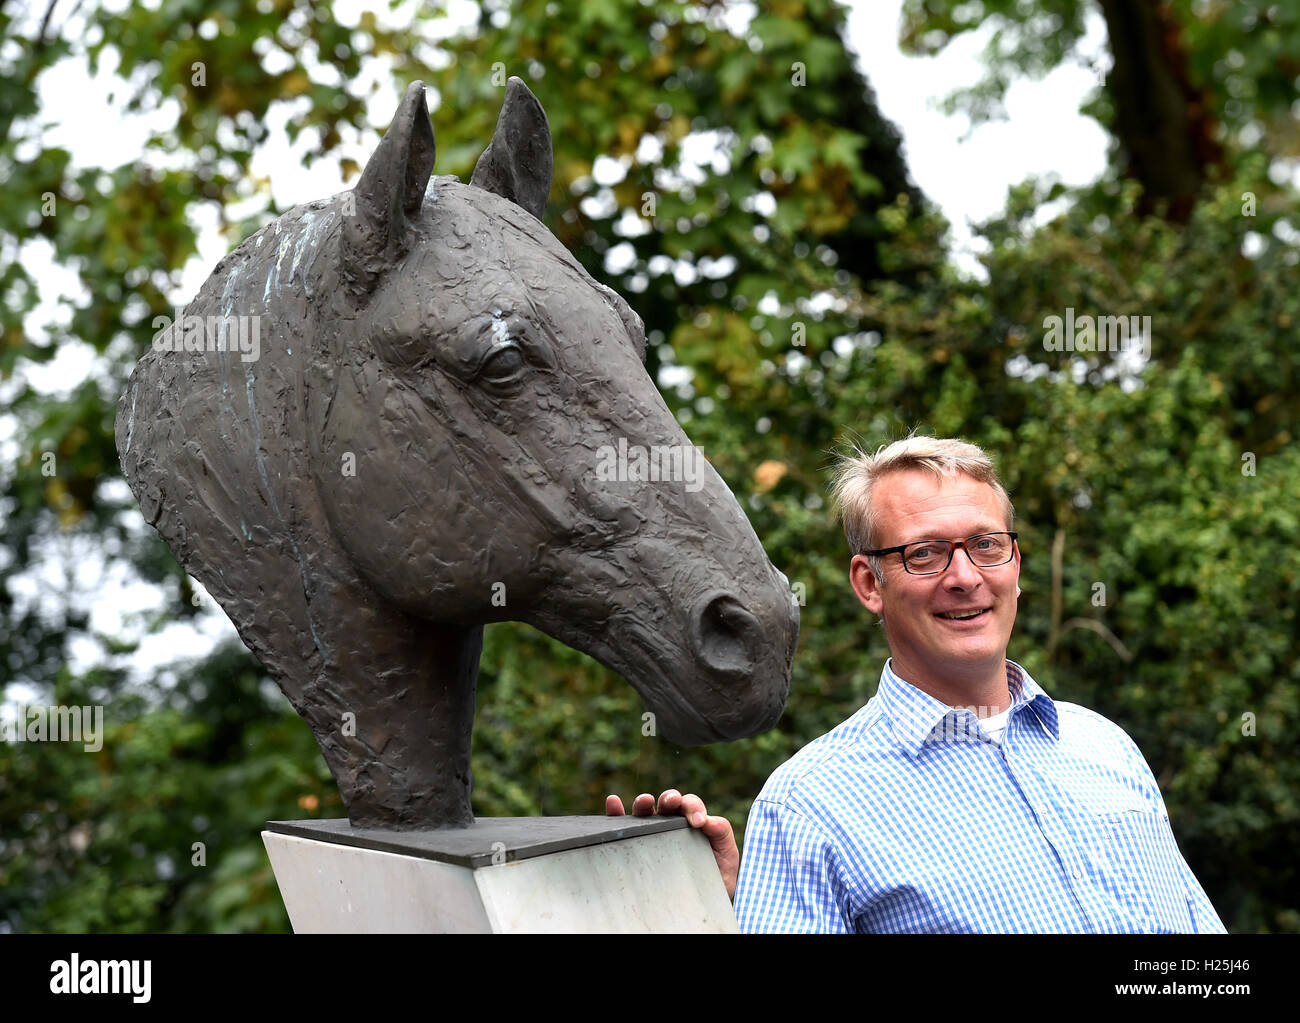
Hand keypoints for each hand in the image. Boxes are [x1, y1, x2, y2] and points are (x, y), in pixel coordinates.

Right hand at [606, 788, 739, 900]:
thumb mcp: (727, 854)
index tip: (698, 822)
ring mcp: (654, 831)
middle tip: (673, 802)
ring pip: (646, 810)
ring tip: (645, 802)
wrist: (703, 900)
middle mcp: (672, 822)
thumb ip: (722, 833)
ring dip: (644, 802)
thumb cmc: (716, 875)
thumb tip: (709, 820)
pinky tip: (613, 802)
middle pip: (668, 801)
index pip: (690, 804)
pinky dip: (616, 812)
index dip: (693, 807)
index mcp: (693, 820)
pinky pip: (624, 824)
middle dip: (670, 797)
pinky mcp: (638, 842)